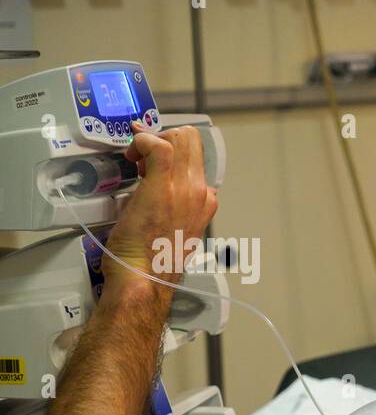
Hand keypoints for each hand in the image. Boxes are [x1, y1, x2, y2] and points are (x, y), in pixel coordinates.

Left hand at [103, 122, 217, 303]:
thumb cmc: (153, 261)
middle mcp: (201, 193)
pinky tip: (131, 156)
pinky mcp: (162, 186)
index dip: (171, 150)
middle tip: (142, 160)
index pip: (196, 157)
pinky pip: (158, 145)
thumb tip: (157, 190)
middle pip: (191, 140)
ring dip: (152, 141)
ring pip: (179, 137)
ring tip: (137, 163)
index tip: (148, 160)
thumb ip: (176, 209)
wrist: (145, 278)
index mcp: (206, 203)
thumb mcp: (175, 232)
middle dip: (162, 139)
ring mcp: (185, 188)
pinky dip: (142, 140)